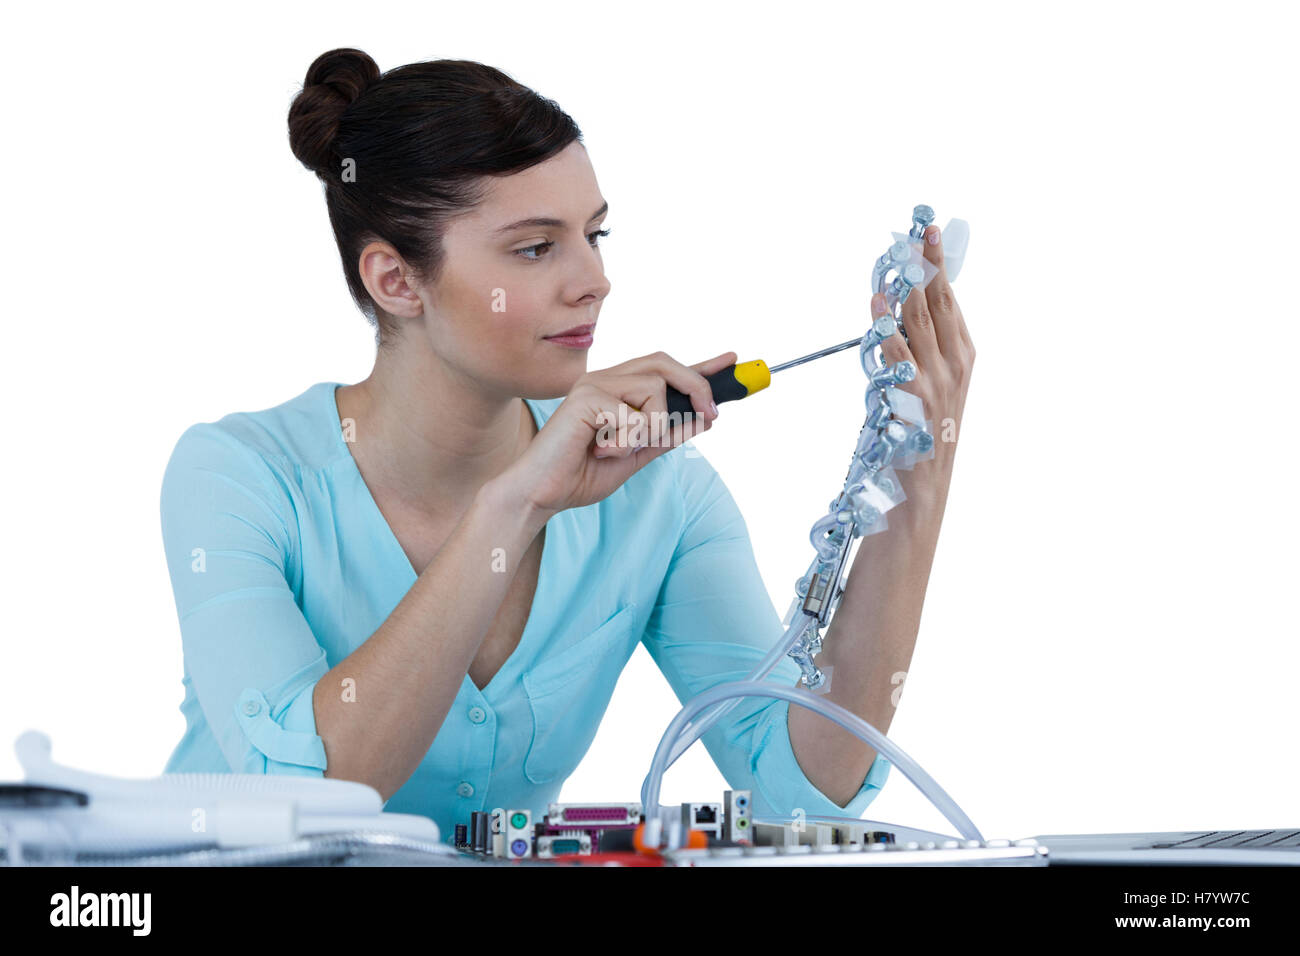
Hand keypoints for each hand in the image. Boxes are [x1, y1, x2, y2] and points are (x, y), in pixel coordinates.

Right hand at [498, 350, 737, 518]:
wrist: (539, 493)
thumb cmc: (579, 475)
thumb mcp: (635, 456)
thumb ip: (664, 436)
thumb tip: (701, 418)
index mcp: (617, 391)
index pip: (665, 369)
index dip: (700, 366)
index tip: (732, 361)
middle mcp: (606, 380)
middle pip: (665, 363)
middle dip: (697, 386)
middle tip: (711, 416)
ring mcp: (595, 384)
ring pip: (655, 388)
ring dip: (654, 426)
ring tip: (622, 449)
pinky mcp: (587, 397)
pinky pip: (635, 415)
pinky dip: (628, 441)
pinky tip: (601, 451)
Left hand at [876, 223, 975, 512]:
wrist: (920, 491)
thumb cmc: (918, 438)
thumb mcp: (927, 386)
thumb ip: (918, 349)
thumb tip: (894, 309)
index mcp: (964, 356)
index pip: (950, 300)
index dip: (939, 265)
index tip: (928, 231)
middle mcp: (955, 364)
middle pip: (939, 302)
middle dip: (928, 263)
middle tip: (917, 229)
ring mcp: (937, 381)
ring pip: (920, 320)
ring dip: (907, 284)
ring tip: (899, 252)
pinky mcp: (914, 399)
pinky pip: (899, 354)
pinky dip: (887, 325)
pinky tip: (878, 302)